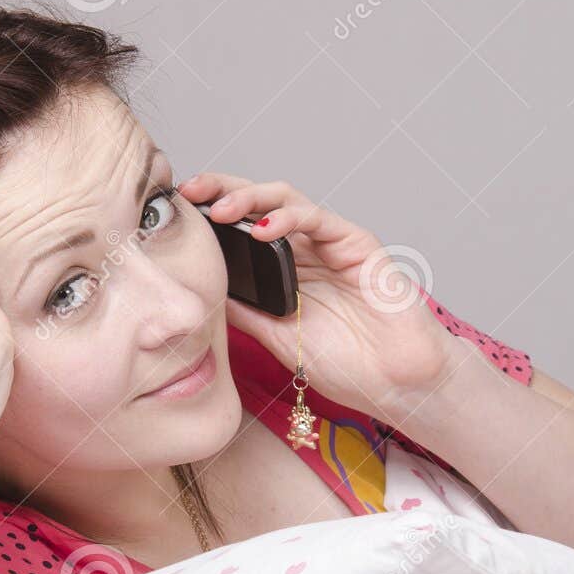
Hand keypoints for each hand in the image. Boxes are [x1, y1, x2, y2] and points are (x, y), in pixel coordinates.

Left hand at [177, 172, 456, 425]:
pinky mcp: (356, 244)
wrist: (396, 383)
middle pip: (259, 203)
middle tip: (189, 189)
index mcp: (284, 268)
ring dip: (249, 198)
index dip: (210, 214)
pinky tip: (262, 229)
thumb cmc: (347, 364)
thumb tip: (199, 287)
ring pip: (285, 201)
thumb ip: (245, 309)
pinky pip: (318, 218)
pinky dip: (288, 218)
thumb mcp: (277, 336)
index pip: (241, 227)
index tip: (177, 213)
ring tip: (220, 208)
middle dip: (221, 190)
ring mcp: (330, 243)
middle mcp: (305, 249)